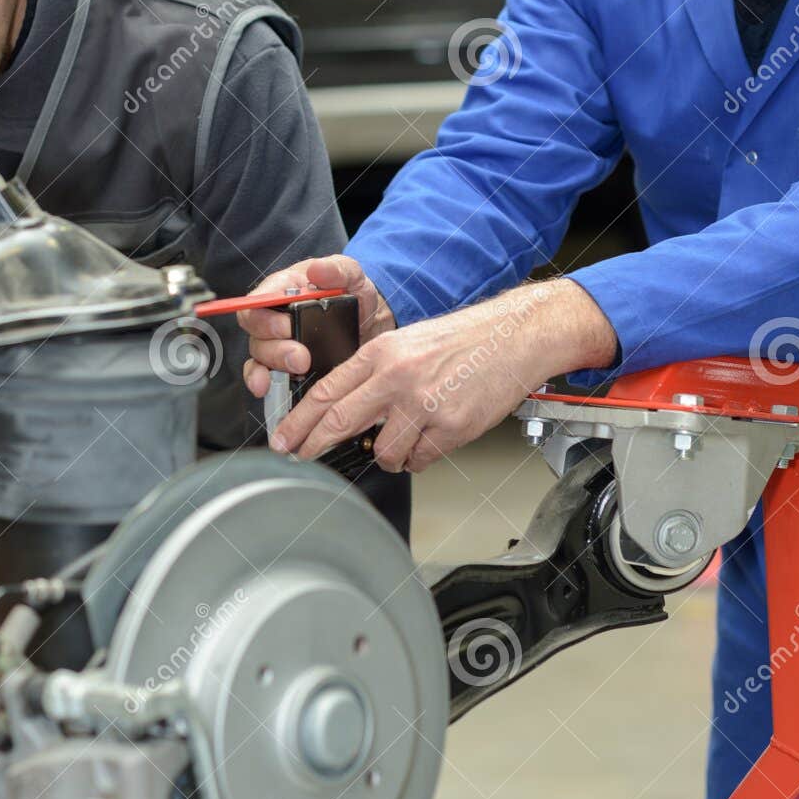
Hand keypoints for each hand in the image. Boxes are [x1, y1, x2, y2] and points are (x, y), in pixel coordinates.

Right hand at [239, 254, 394, 397]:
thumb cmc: (353, 292)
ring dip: (274, 364)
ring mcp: (276, 340)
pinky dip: (260, 380)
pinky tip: (266, 387)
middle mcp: (273, 314)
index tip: (287, 326)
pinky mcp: (282, 363)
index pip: (258, 300)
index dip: (265, 316)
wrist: (370, 320)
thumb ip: (337, 269)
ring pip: (259, 353)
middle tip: (300, 355)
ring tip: (300, 368)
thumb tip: (316, 270)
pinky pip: (260, 372)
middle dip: (276, 346)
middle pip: (256, 330)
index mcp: (283, 288)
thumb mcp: (352, 274)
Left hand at [270, 278, 616, 472]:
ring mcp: (425, 405)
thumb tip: (345, 411)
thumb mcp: (408, 343)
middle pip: (340, 421)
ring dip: (388, 455)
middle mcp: (399, 377)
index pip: (328, 391)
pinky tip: (430, 437)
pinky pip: (419, 460)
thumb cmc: (463, 340)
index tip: (285, 437)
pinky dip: (419, 457)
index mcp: (383, 352)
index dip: (300, 420)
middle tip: (302, 455)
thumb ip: (376, 374)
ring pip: (384, 452)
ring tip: (403, 440)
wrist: (513, 338)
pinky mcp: (451, 428)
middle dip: (314, 443)